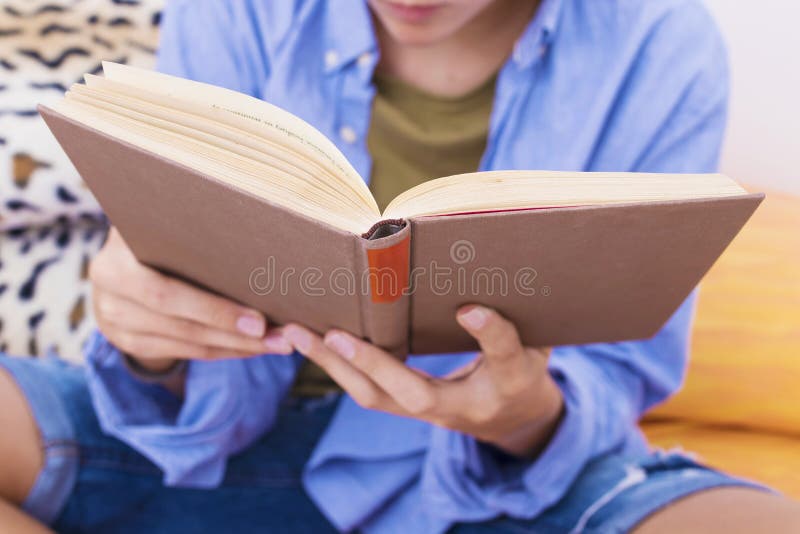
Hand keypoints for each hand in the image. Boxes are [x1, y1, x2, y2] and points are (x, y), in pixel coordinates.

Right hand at [90, 228, 292, 372]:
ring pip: (187, 342)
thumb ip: (188, 221)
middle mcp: (109, 293)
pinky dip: (224, 351)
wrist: (118, 261)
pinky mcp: (128, 342)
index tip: (260, 319)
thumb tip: (245, 216)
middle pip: (179, 323)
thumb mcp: (161, 221)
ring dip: (237, 346)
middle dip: (232, 331)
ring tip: (278, 344)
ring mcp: (114, 322)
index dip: (214, 310)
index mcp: (116, 259)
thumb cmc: (157, 232)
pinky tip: (254, 348)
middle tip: (275, 335)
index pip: (166, 294)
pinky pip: (186, 353)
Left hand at [283, 305, 563, 456]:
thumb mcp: (535, 342)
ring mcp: (433, 414)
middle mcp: (467, 406)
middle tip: (332, 334)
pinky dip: (335, 367)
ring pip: (377, 399)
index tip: (469, 308)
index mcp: (513, 382)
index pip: (503, 358)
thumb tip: (483, 280)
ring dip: (334, 367)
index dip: (490, 334)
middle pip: (416, 395)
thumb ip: (514, 320)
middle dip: (372, 366)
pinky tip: (309, 341)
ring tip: (296, 333)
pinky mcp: (408, 410)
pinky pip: (368, 392)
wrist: (514, 420)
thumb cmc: (524, 368)